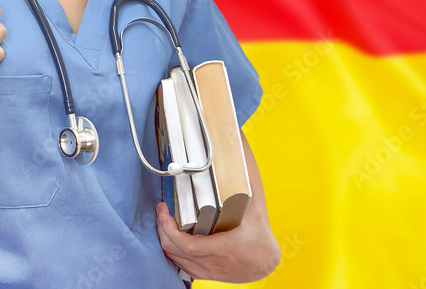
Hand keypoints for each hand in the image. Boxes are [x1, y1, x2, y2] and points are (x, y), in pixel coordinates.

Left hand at [156, 133, 279, 281]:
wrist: (265, 263)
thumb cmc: (259, 236)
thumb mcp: (255, 210)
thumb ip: (246, 182)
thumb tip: (240, 152)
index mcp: (222, 248)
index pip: (187, 244)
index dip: (168, 229)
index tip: (163, 212)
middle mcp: (211, 263)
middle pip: (174, 250)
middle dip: (161, 230)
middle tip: (161, 211)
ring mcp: (206, 271)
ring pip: (174, 258)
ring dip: (164, 239)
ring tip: (164, 221)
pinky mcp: (204, 274)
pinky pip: (179, 264)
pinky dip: (171, 250)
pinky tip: (171, 236)